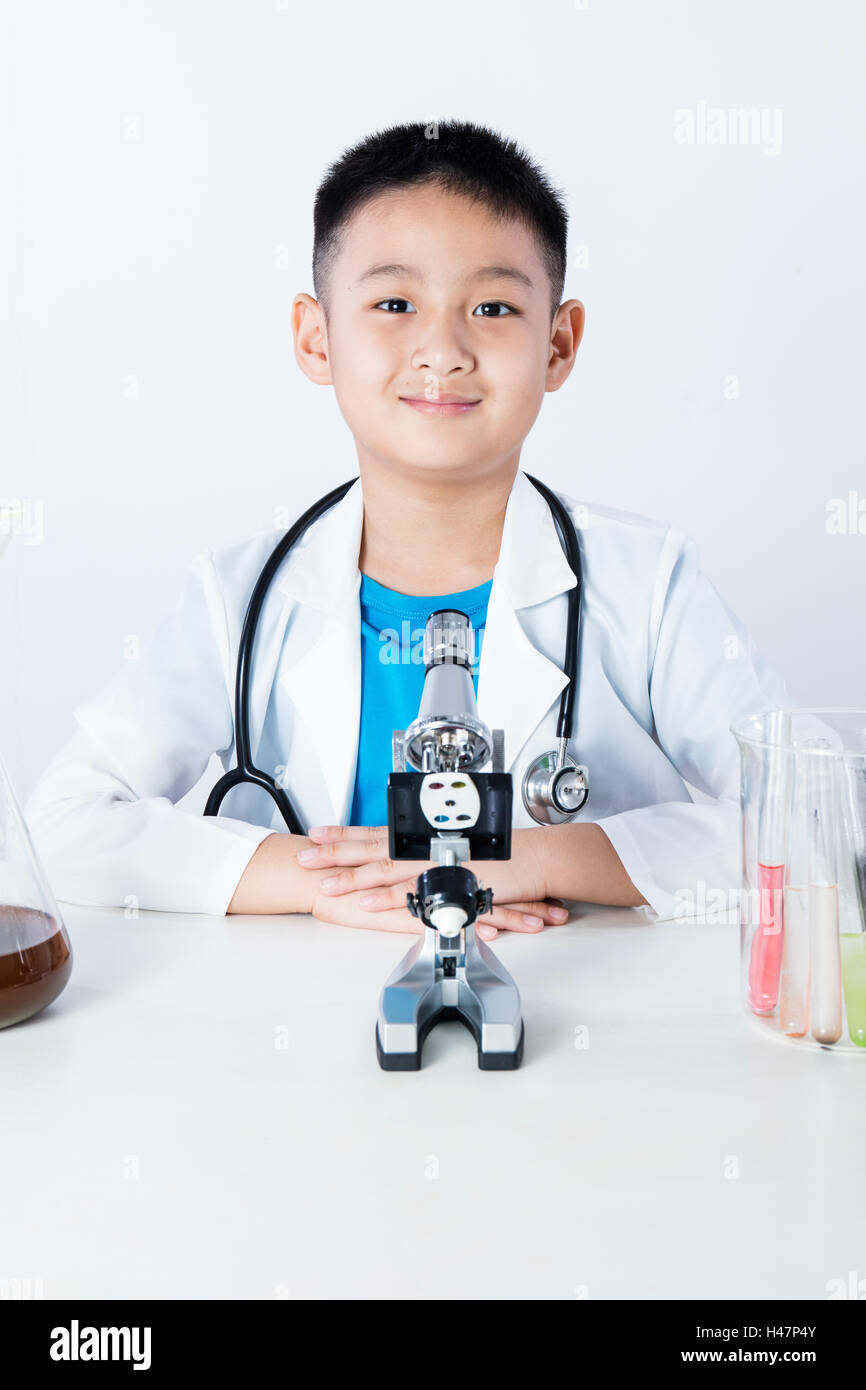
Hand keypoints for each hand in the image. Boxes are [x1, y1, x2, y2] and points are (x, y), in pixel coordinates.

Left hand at [296, 823, 569, 938]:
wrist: (538, 860)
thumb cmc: (505, 854)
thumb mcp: (462, 848)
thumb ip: (432, 854)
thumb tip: (408, 859)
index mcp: (426, 837)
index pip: (377, 832)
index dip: (345, 832)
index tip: (318, 832)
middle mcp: (426, 846)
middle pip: (372, 848)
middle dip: (336, 852)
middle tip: (305, 856)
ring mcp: (435, 864)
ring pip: (385, 869)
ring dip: (352, 876)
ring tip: (324, 882)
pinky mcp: (447, 884)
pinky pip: (411, 891)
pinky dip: (385, 896)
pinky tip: (364, 901)